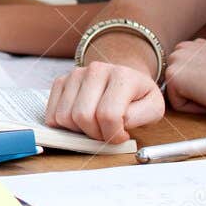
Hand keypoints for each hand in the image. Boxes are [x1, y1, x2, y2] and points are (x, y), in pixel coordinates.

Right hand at [44, 63, 164, 144]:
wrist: (124, 79)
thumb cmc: (138, 97)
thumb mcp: (154, 108)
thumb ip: (141, 117)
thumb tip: (117, 125)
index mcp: (122, 76)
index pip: (108, 114)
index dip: (113, 134)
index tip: (122, 136)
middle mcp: (96, 70)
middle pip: (82, 116)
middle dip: (95, 134)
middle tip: (107, 133)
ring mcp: (75, 74)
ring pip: (64, 116)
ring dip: (79, 131)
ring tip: (96, 126)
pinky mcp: (61, 81)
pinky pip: (52, 113)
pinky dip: (64, 125)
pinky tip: (81, 122)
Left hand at [163, 38, 205, 113]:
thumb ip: (204, 64)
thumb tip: (200, 78)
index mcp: (194, 44)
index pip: (187, 71)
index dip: (202, 84)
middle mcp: (181, 48)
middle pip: (179, 81)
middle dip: (194, 90)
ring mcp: (174, 60)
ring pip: (178, 93)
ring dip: (194, 99)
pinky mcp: (172, 76)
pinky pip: (178, 104)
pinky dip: (193, 108)